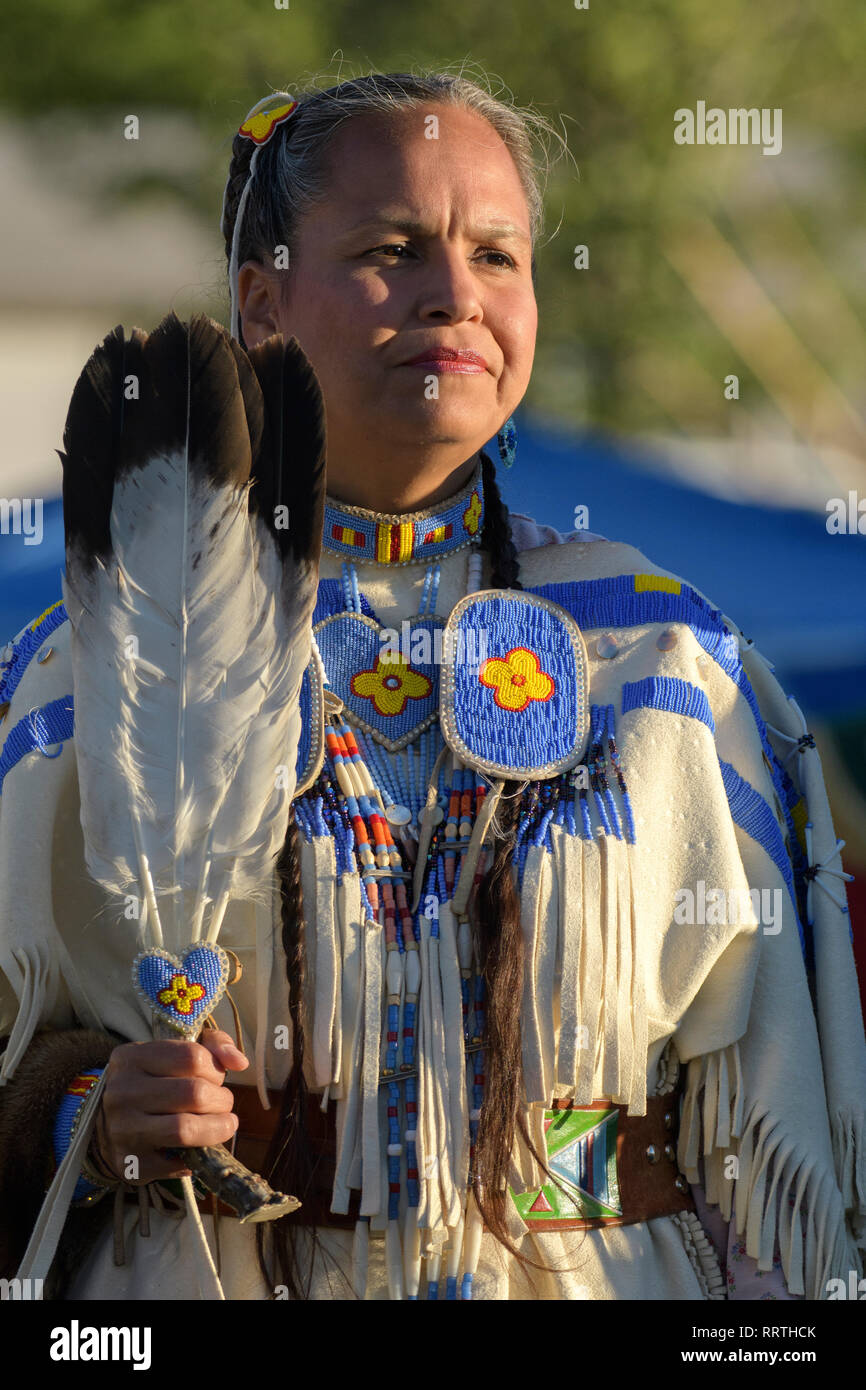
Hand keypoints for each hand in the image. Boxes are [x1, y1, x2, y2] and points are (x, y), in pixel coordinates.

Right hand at [93, 1030, 248, 1184]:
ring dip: (218, 1128)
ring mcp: (123, 1129)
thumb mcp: (173, 1052)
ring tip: (224, 1125)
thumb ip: (212, 1045)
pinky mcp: (130, 1163)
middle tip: (222, 1104)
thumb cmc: (152, 1081)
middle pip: (195, 1094)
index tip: (216, 1078)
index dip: (216, 1069)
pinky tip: (197, 1148)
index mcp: (132, 1057)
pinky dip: (197, 1156)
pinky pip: (178, 1163)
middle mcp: (122, 1092)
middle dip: (222, 1101)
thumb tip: (240, 1062)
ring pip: (186, 1129)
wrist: (105, 1124)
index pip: (192, 1057)